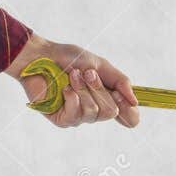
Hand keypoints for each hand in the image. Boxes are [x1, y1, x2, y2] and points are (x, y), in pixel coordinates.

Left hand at [5, 35, 139, 128]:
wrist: (40, 56)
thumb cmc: (67, 58)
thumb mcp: (99, 64)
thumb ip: (120, 81)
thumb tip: (135, 102)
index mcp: (107, 97)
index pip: (129, 118)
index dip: (129, 110)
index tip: (119, 94)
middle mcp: (95, 109)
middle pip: (112, 112)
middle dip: (99, 88)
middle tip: (86, 73)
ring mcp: (78, 116)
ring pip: (94, 113)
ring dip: (83, 90)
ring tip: (71, 76)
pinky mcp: (62, 119)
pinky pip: (76, 116)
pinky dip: (72, 98)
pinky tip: (64, 89)